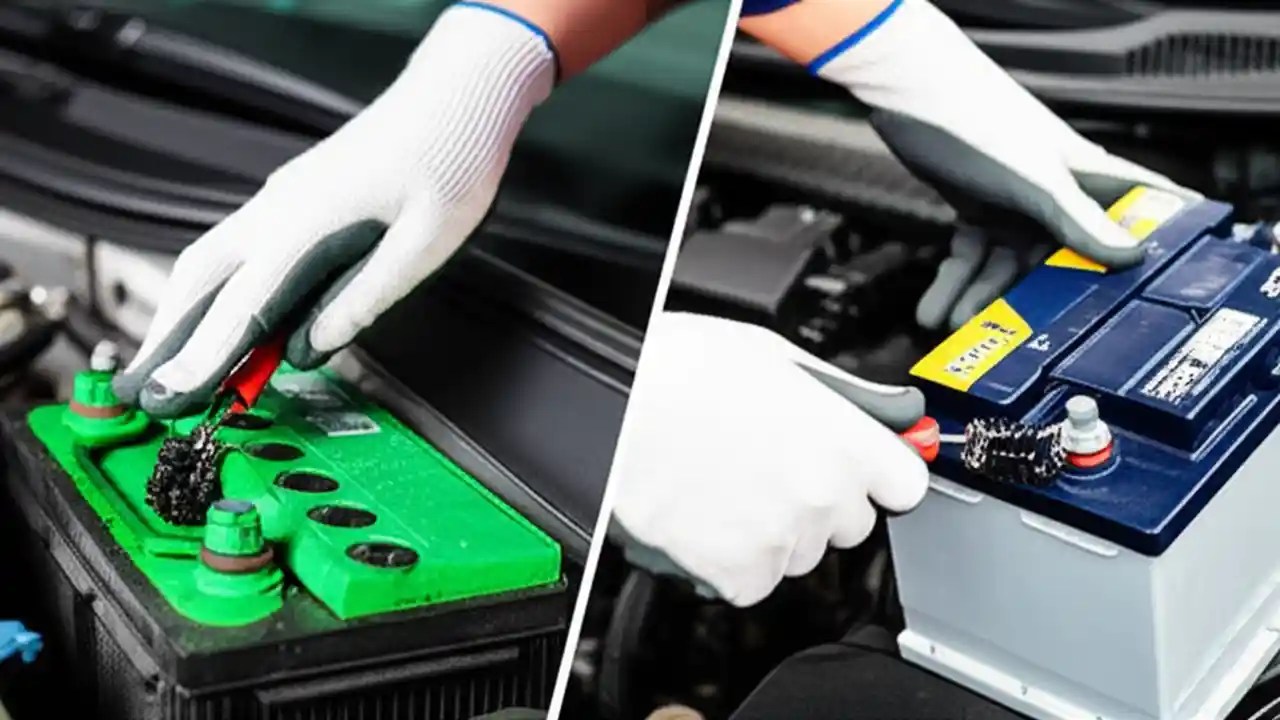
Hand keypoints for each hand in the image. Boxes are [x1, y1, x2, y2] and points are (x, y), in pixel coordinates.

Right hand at [113, 4, 554, 416]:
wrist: (454, 102)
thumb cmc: (447, 162)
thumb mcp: (423, 245)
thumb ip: (363, 297)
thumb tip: (314, 345)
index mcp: (306, 222)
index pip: (238, 306)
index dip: (200, 358)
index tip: (171, 397)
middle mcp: (279, 209)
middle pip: (199, 283)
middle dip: (166, 340)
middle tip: (146, 391)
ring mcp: (281, 199)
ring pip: (208, 262)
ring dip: (181, 314)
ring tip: (167, 363)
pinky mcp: (293, 196)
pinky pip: (234, 248)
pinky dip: (212, 288)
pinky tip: (220, 314)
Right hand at [610, 312, 927, 606]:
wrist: (616, 411)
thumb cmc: (681, 370)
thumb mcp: (777, 356)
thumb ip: (841, 394)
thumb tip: (882, 410)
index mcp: (846, 440)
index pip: (906, 484)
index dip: (878, 475)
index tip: (863, 471)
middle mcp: (824, 495)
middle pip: (851, 522)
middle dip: (818, 501)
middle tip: (770, 468)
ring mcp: (785, 539)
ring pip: (801, 553)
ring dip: (775, 532)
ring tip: (727, 487)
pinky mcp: (741, 574)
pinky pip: (756, 582)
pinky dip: (734, 563)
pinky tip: (709, 520)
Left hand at [810, 0, 1195, 295]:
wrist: (907, 95)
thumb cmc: (978, 121)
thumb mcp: (1035, 182)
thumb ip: (1078, 221)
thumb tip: (1132, 258)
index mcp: (1092, 181)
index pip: (1144, 217)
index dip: (1158, 255)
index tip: (1155, 304)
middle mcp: (1062, 196)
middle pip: (1066, 265)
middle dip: (1038, 307)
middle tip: (1019, 346)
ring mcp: (1020, 205)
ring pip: (1010, 269)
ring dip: (980, 301)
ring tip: (954, 326)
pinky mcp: (980, 208)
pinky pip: (973, 258)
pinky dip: (953, 284)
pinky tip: (933, 312)